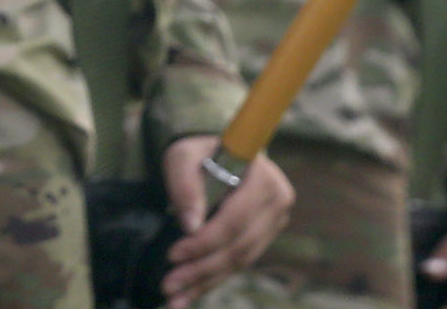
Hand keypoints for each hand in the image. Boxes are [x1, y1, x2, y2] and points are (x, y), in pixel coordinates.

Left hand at [159, 138, 294, 308]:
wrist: (218, 156)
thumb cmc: (200, 152)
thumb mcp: (183, 156)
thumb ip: (185, 185)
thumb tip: (191, 225)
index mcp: (263, 178)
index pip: (235, 220)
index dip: (205, 242)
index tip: (174, 255)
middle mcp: (277, 202)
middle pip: (238, 245)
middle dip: (201, 269)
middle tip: (169, 284)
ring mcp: (274, 223)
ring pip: (239, 260)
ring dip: (206, 281)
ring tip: (175, 296)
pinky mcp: (263, 238)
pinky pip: (238, 263)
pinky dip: (213, 279)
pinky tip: (189, 293)